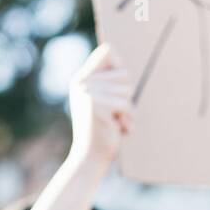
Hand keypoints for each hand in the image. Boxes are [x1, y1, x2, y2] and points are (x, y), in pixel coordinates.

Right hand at [68, 44, 133, 167]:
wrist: (89, 159)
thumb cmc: (101, 132)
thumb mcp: (103, 103)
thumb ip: (110, 84)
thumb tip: (127, 70)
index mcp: (81, 79)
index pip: (108, 50)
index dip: (119, 65)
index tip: (116, 88)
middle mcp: (82, 82)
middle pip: (124, 73)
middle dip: (126, 96)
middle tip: (113, 113)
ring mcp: (88, 92)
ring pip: (128, 88)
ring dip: (128, 109)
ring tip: (115, 122)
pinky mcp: (96, 104)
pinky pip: (127, 104)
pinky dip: (127, 119)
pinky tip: (117, 129)